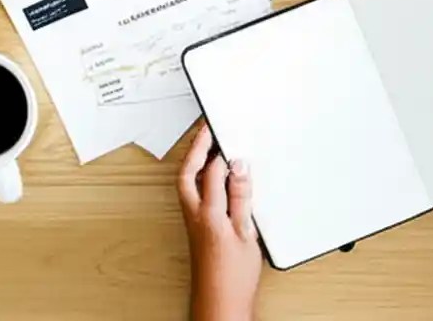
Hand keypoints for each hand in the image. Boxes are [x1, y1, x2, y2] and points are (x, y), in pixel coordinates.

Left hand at [178, 124, 260, 320]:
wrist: (220, 305)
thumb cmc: (233, 277)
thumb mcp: (245, 232)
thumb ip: (240, 197)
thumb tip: (238, 166)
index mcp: (208, 213)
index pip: (210, 171)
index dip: (219, 150)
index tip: (226, 132)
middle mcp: (196, 216)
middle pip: (188, 173)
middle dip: (195, 148)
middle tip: (206, 129)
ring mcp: (195, 223)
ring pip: (188, 183)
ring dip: (195, 161)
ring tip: (208, 145)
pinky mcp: (198, 230)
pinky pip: (195, 195)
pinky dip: (202, 178)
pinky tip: (215, 177)